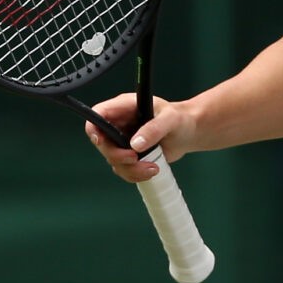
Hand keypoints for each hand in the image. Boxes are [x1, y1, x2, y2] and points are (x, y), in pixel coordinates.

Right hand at [80, 92, 201, 182]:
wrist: (188, 133)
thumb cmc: (179, 118)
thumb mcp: (170, 119)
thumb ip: (153, 129)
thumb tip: (136, 144)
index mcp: (123, 108)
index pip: (98, 115)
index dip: (94, 129)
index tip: (102, 142)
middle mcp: (119, 125)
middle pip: (102, 143)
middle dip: (118, 155)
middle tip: (135, 158)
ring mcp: (123, 142)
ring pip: (113, 160)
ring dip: (131, 169)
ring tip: (152, 168)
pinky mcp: (130, 156)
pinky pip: (124, 170)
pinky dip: (136, 174)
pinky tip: (151, 169)